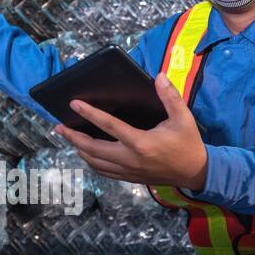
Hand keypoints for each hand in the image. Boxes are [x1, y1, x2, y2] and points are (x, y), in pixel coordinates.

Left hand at [54, 73, 208, 189]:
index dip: (90, 114)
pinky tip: (85, 153)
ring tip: (69, 137)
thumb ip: (170, 96)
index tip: (74, 104)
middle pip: (93, 149)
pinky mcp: (129, 178)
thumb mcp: (183, 118)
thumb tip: (158, 76)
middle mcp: (131, 159)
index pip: (109, 126)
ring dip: (79, 150)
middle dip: (73, 137)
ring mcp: (129, 171)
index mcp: (142, 143)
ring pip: (95, 163)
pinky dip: (91, 162)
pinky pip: (104, 172)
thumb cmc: (188, 143)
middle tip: (59, 126)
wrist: (195, 173)